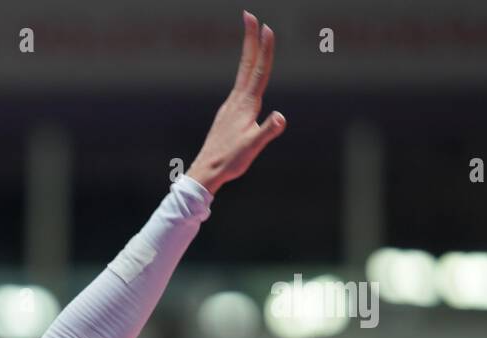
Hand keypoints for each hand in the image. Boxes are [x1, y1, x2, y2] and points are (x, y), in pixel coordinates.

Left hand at [185, 10, 286, 195]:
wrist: (206, 172)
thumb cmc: (230, 161)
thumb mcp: (252, 147)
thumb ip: (267, 131)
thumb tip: (280, 117)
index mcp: (245, 105)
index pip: (258, 71)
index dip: (264, 49)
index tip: (267, 27)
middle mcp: (236, 101)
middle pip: (247, 64)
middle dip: (250, 39)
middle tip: (250, 15)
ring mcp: (230, 107)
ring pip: (243, 74)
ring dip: (249, 53)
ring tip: (253, 37)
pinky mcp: (227, 115)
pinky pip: (240, 86)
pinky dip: (246, 72)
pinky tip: (248, 77)